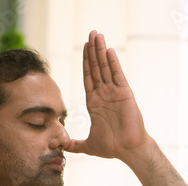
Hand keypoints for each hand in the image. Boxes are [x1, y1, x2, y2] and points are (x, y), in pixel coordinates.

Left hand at [65, 30, 151, 163]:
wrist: (128, 150)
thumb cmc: (112, 147)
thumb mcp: (88, 145)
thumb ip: (73, 144)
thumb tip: (59, 147)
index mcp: (94, 102)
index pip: (88, 77)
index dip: (85, 62)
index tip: (84, 47)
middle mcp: (104, 94)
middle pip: (96, 67)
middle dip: (92, 50)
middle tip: (90, 34)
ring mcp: (114, 92)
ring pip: (105, 67)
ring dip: (100, 51)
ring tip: (97, 35)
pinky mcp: (124, 93)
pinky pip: (117, 75)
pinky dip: (112, 62)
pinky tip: (108, 50)